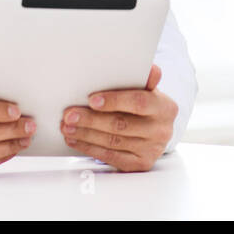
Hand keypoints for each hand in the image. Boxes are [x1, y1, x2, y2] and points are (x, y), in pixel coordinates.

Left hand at [61, 64, 177, 171]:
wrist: (157, 130)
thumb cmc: (148, 106)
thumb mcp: (148, 90)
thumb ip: (143, 80)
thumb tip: (150, 69)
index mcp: (165, 107)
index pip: (139, 102)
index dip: (114, 101)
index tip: (92, 100)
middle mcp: (161, 130)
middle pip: (121, 124)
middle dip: (91, 119)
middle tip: (70, 114)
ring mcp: (151, 150)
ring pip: (112, 142)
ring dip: (85, 134)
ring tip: (68, 126)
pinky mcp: (139, 164)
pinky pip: (110, 157)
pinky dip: (89, 148)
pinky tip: (76, 139)